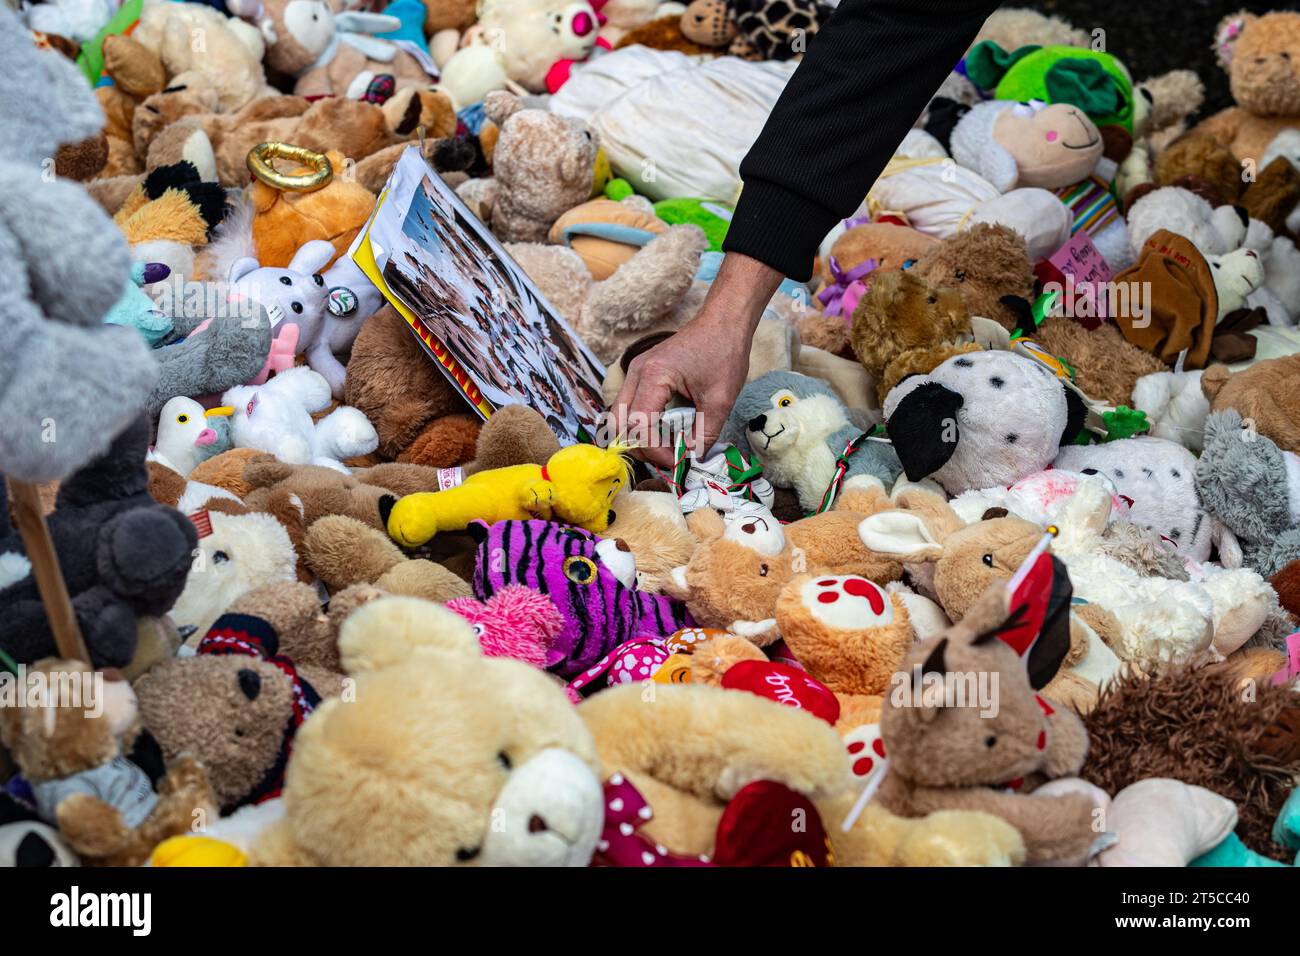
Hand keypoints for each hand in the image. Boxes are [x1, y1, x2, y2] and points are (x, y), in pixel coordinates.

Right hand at [611, 252, 782, 468]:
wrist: (723, 322)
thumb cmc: (724, 353)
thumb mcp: (721, 399)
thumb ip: (705, 433)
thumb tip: (694, 460)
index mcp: (653, 376)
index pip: (639, 426)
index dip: (656, 451)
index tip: (679, 462)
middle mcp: (636, 373)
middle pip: (620, 424)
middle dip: (642, 448)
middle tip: (669, 458)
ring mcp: (634, 372)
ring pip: (620, 417)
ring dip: (639, 437)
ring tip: (667, 447)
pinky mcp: (640, 375)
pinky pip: (629, 407)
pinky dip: (641, 425)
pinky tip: (665, 432)